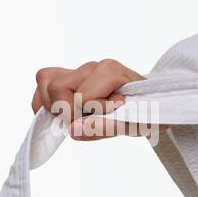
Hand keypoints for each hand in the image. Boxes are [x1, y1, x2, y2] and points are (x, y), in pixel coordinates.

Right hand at [32, 59, 148, 138]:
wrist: (154, 104)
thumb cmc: (147, 112)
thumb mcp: (135, 125)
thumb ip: (105, 127)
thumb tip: (72, 130)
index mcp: (111, 71)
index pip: (81, 96)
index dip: (89, 114)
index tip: (109, 117)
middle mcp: (93, 66)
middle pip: (56, 86)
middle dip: (68, 111)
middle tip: (89, 121)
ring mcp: (79, 69)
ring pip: (45, 81)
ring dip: (55, 106)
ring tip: (78, 116)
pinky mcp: (67, 76)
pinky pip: (43, 84)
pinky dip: (47, 102)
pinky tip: (65, 114)